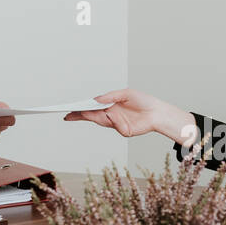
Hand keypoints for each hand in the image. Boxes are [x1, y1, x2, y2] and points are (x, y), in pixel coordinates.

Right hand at [64, 89, 197, 145]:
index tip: (68, 110)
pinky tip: (109, 114)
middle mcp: (110, 115)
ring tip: (80, 112)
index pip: (91, 108)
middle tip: (68, 115)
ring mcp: (116, 124)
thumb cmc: (143, 101)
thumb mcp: (126, 93)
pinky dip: (111, 119)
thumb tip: (96, 100)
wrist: (158, 112)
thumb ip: (111, 96)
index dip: (79, 110)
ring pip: (100, 121)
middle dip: (80, 115)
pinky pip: (114, 124)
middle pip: (92, 116)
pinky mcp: (123, 131)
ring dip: (91, 116)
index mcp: (109, 106)